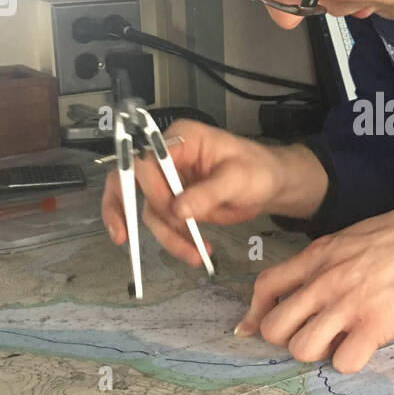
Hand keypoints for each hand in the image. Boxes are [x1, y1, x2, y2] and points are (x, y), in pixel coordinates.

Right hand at [101, 119, 319, 268]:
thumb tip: (178, 211)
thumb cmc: (258, 170)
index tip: (171, 211)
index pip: (147, 159)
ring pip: (148, 210)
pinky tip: (193, 252)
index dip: (150, 186)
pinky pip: (162, 222)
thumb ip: (208, 192)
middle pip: (129, 181)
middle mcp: (167, 158)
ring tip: (193, 255)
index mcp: (180, 139)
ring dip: (165, 235)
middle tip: (124, 238)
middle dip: (127, 211)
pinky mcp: (174, 203)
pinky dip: (172, 240)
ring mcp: (168, 181)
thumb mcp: (238, 178)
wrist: (269, 185)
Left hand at [233, 199, 393, 371]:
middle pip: (274, 328)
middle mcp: (323, 283)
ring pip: (302, 350)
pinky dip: (350, 361)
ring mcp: (346, 306)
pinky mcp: (372, 327)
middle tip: (310, 336)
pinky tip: (363, 347)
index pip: (265, 286)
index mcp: (316, 257)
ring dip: (317, 353)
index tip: (254, 328)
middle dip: (287, 339)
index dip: (255, 312)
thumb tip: (306, 286)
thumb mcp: (348, 239)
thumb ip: (323, 262)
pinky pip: (342, 363)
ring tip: (338, 342)